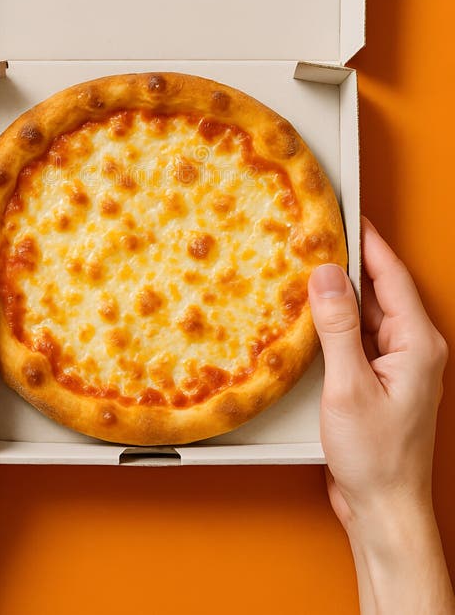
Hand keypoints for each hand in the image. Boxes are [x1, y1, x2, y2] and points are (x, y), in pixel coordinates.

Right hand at [308, 216, 453, 613]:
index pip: (391, 276)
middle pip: (378, 291)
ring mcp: (397, 365)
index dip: (368, 242)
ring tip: (305, 269)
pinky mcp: (379, 380)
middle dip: (347, 264)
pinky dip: (335, 323)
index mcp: (417, 343)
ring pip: (366, 314)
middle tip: (315, 236)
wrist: (383, 508)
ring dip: (338, 295)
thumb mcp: (349, 386)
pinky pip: (357, 337)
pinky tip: (310, 316)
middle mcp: (412, 348)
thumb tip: (324, 276)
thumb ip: (337, 327)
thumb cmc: (376, 457)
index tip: (347, 214)